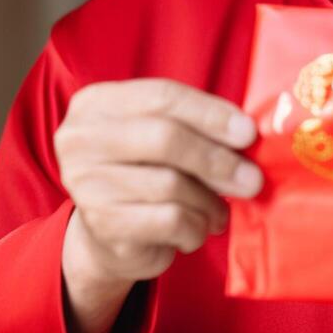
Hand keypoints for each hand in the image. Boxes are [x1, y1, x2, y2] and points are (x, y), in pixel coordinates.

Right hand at [53, 78, 260, 332]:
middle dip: (216, 159)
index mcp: (96, 104)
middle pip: (164, 138)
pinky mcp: (101, 224)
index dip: (210, 113)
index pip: (162, 96)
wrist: (110, 235)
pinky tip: (198, 229)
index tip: (248, 133)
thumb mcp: (166, 137)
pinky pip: (168, 221)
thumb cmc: (147, 172)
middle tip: (252, 179)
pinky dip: (195, 227)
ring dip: (209, 201)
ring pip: (169, 184)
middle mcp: (80, 140)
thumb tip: (247, 136)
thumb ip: (198, 128)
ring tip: (219, 211)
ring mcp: (85, 183)